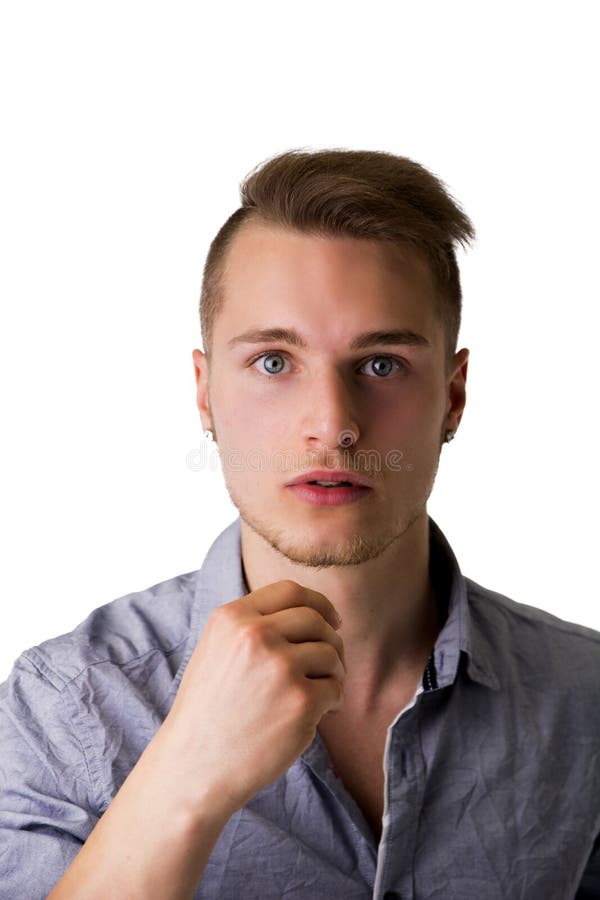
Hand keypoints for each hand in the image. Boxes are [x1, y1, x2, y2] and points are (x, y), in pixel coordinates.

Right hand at [159, 580, 345, 817]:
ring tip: (318, 694)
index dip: (318, 603)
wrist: (194, 767)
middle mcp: (255, 635)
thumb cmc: (210, 711)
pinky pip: (336, 689)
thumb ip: (254, 625)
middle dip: (331, 640)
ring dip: (334, 673)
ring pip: (331, 653)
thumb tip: (314, 613)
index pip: (290, 590)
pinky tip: (314, 716)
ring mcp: (280, 666)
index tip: (331, 620)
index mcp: (231, 618)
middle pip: (316, 620)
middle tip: (331, 665)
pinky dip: (332, 702)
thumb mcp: (217, 650)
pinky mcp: (301, 700)